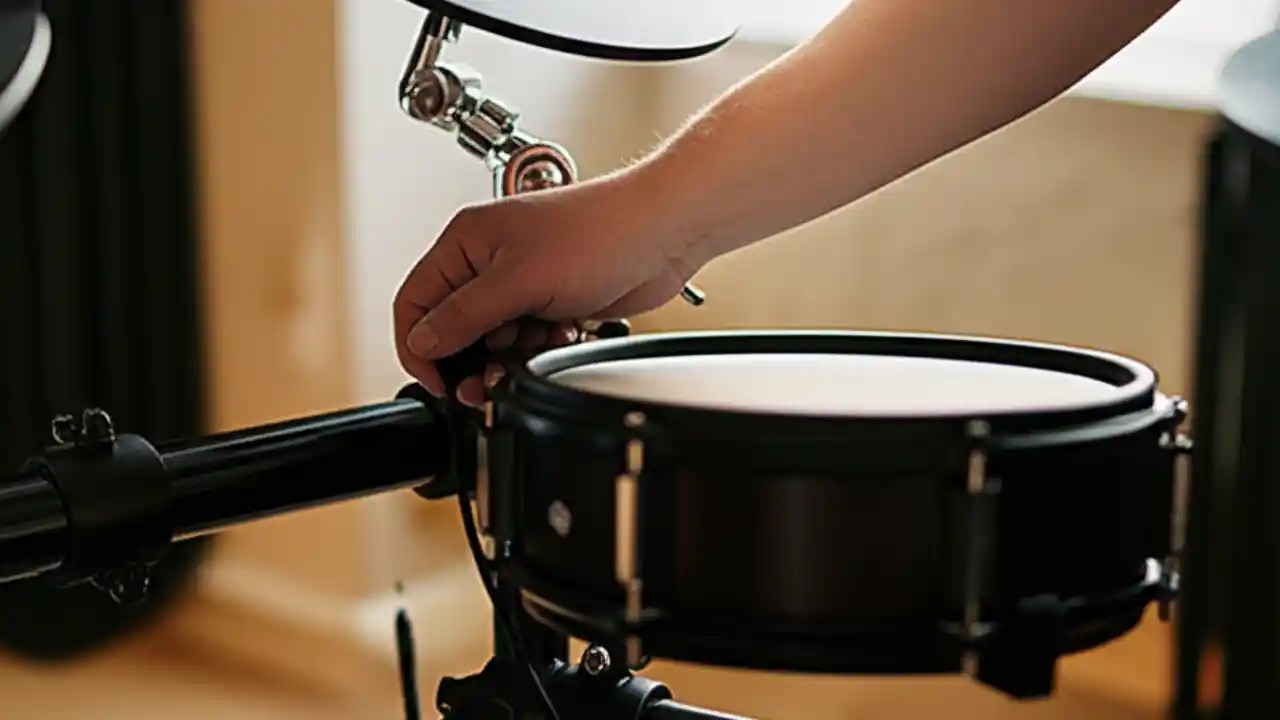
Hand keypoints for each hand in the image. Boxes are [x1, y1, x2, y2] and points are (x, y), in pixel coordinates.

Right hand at [394, 169, 703, 405]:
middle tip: (483, 384)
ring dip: (512, 352)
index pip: (415, 299)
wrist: (661, 235)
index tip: (437, 380)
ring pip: (493, 338)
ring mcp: (521, 280)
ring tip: (536, 345)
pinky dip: (540, 345)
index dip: (418, 345)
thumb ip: (465, 315)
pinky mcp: (550, 300)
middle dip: (470, 357)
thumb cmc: (599, 233)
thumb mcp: (518, 281)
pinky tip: (562, 332)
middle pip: (453, 325)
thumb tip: (424, 341)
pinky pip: (526, 339)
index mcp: (466, 241)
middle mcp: (488, 259)